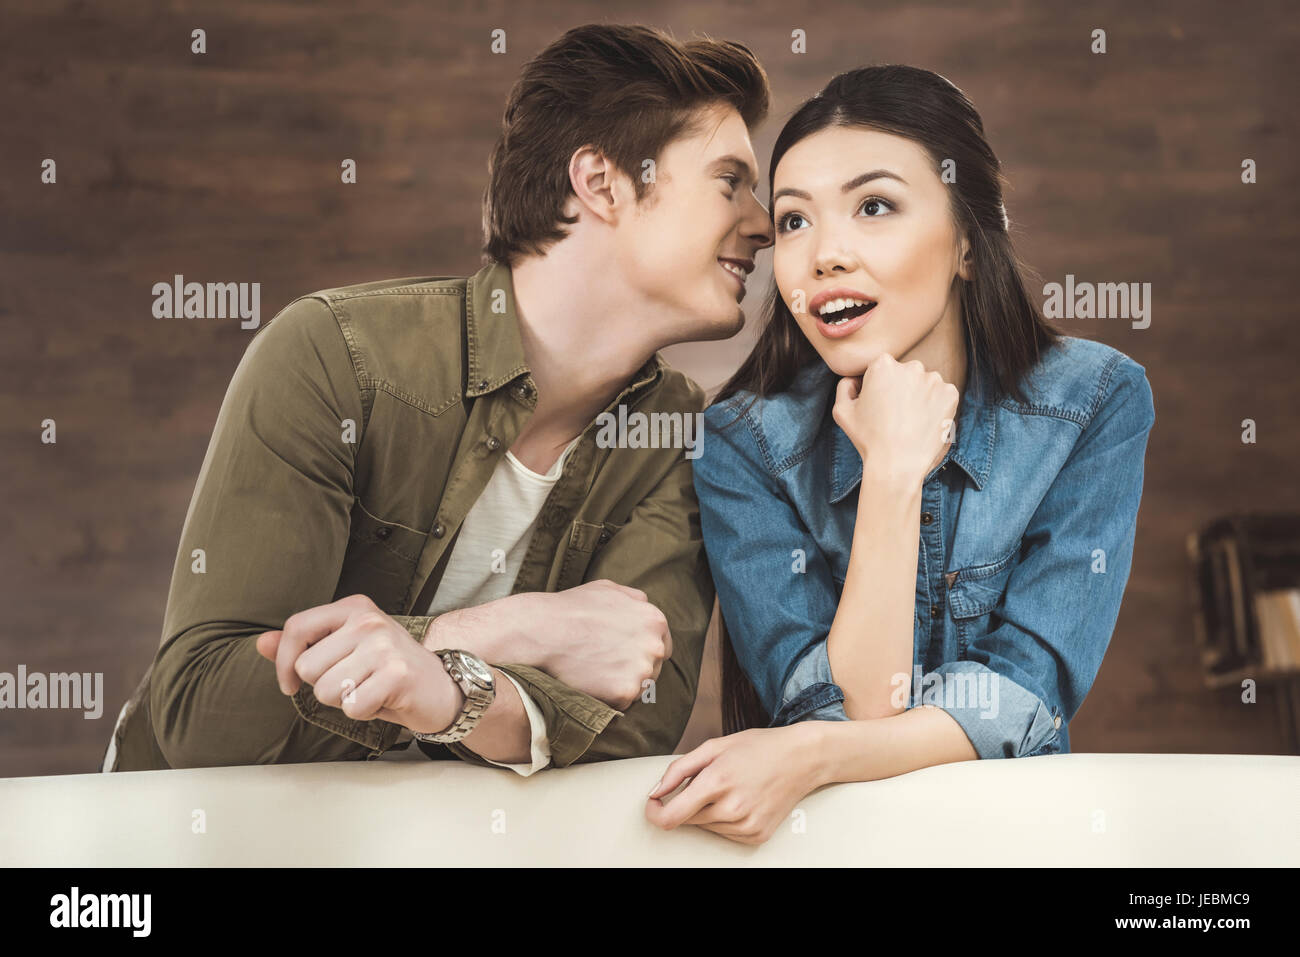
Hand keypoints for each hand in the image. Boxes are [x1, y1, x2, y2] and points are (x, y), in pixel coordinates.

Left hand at [255, 594, 460, 733]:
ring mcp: (384, 646)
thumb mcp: (344, 649)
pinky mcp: (396, 674)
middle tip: (355, 682)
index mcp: (354, 608)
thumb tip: (260, 643)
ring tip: (370, 689)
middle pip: (308, 667)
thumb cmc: (387, 670)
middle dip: (324, 686)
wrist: (441, 687)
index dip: (283, 662)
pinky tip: (382, 700)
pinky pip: (351, 707)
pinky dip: (363, 712)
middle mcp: (368, 621)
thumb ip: (303, 645)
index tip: (289, 684)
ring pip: (327, 690)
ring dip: (344, 701)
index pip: (297, 627)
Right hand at [428, 580, 670, 710]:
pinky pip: (622, 704)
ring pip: (639, 687)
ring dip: (622, 685)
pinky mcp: (625, 693)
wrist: (542, 631)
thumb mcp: (608, 589)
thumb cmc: (571, 608)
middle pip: (654, 667)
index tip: (624, 656)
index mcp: (655, 620)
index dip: (641, 651)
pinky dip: (608, 699)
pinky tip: (589, 685)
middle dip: (634, 668)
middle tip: (605, 667)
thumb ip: (635, 599)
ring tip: (594, 675)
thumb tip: (645, 607)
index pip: (662, 644)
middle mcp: (655, 645)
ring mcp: (642, 670)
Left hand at [644, 725, 821, 845]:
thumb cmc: (758, 747)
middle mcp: (732, 809)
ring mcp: (746, 826)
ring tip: (729, 788)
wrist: (802, 759)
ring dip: (707, 811)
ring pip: (706, 827)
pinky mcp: (757, 836)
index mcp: (717, 782)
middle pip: (687, 820)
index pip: (671, 817)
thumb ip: (679, 769)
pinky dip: (725, 820)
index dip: (654, 813)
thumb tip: (655, 792)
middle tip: (707, 781)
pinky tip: (741, 800)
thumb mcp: (714, 746)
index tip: (653, 804)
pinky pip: (725, 834)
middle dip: (687, 803)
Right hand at [832, 353, 959, 485]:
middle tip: (895, 416)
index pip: (883, 368)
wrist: (897, 464)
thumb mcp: (841, 411)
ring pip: (926, 384)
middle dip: (902, 389)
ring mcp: (934, 379)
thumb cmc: (867, 438)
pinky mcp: (950, 394)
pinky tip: (925, 423)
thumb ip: (844, 387)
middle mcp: (911, 366)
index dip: (879, 387)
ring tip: (911, 422)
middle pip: (906, 373)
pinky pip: (943, 395)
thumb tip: (856, 380)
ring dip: (920, 397)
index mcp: (883, 364)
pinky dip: (937, 407)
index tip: (879, 406)